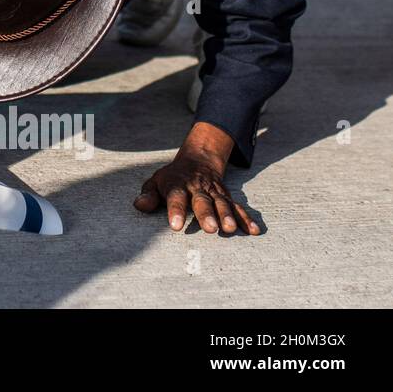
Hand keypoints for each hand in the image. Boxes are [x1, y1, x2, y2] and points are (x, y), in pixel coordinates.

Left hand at [134, 122, 259, 234]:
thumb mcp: (155, 182)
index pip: (175, 198)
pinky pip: (238, 207)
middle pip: (202, 201)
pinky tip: (253, 231)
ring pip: (222, 203)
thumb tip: (139, 205)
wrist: (198, 160)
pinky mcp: (226, 196)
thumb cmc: (172, 178)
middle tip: (210, 229)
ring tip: (230, 229)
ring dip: (227, 216)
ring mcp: (214, 192)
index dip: (176, 211)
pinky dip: (246, 219)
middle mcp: (197, 188)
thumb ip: (148, 195)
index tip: (176, 226)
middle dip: (207, 215)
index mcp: (177, 185)